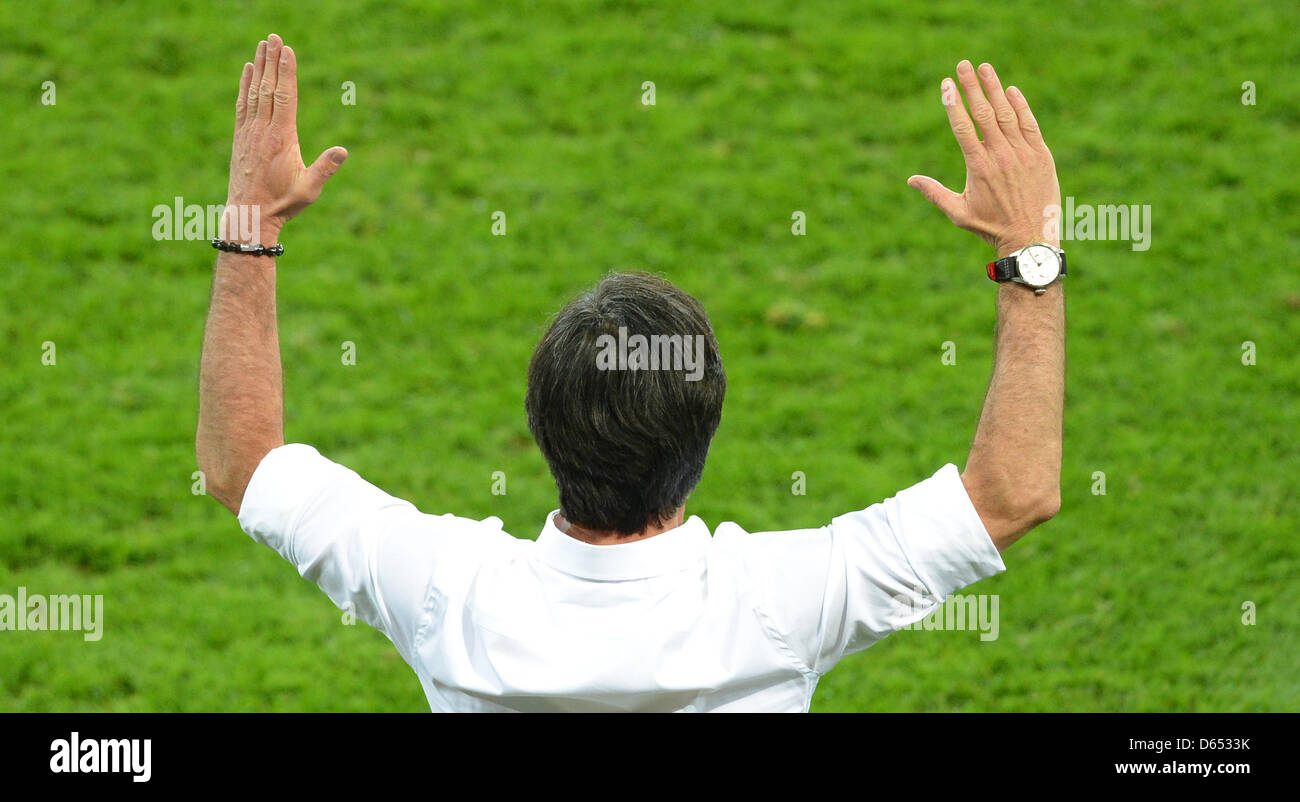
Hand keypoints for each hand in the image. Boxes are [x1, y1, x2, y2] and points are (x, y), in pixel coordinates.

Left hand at [223, 33, 347, 244]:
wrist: (249, 215)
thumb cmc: (283, 204)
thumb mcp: (310, 189)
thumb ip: (325, 168)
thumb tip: (343, 151)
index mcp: (282, 138)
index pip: (285, 97)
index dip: (286, 72)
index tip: (288, 51)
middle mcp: (263, 130)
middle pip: (268, 88)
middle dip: (272, 61)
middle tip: (274, 37)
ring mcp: (248, 132)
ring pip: (254, 92)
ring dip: (259, 67)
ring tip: (263, 45)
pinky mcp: (240, 137)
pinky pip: (243, 104)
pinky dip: (245, 85)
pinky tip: (248, 70)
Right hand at [907, 61, 1059, 257]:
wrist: (1030, 236)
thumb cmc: (991, 227)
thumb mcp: (958, 213)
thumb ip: (935, 193)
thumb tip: (911, 180)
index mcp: (978, 166)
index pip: (963, 126)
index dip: (954, 103)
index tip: (946, 83)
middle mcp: (1001, 154)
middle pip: (984, 112)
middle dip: (972, 86)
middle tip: (963, 64)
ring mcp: (1023, 152)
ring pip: (1007, 113)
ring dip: (995, 88)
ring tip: (985, 68)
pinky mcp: (1041, 154)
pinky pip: (1029, 123)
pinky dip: (1020, 105)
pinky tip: (1011, 90)